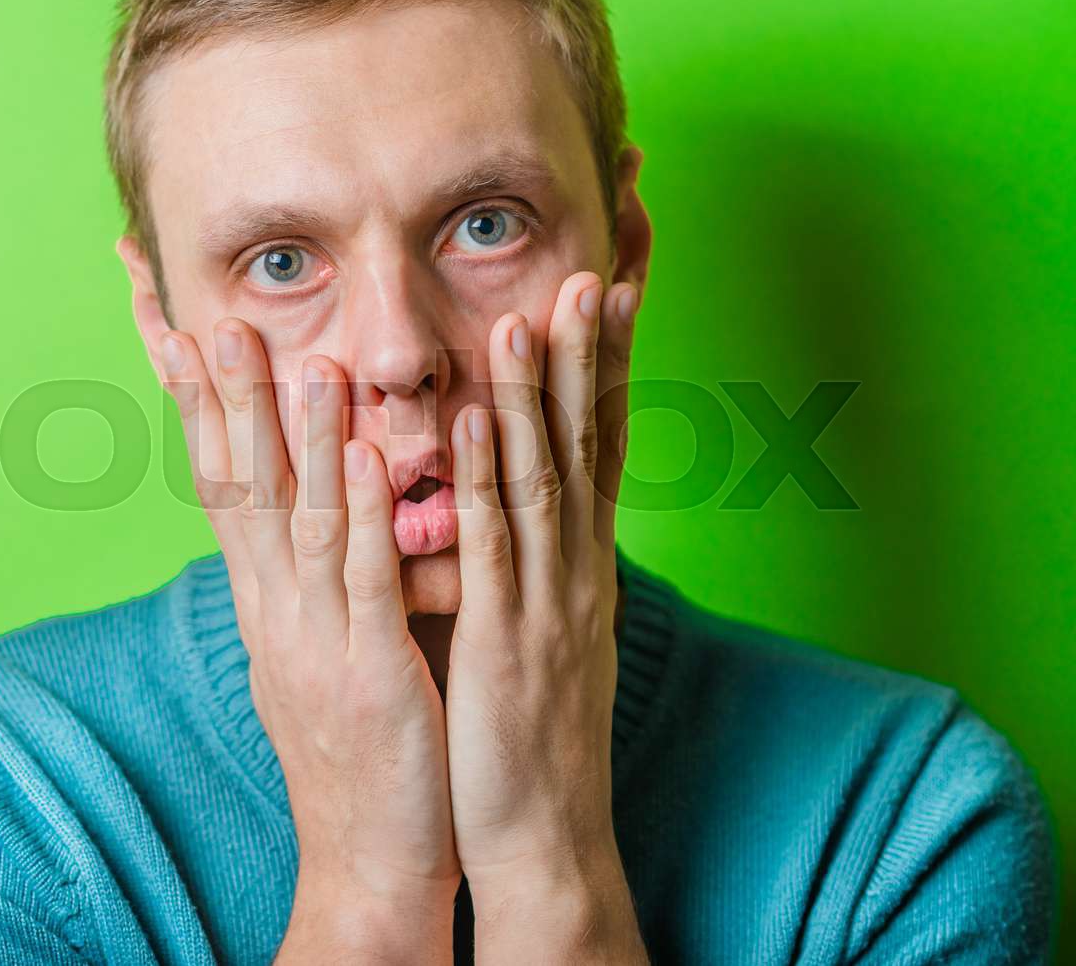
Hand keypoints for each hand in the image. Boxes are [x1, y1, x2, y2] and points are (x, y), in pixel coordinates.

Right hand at [157, 321, 459, 961]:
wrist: (369, 857)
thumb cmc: (358, 747)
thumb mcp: (319, 647)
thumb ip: (315, 571)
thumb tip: (312, 499)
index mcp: (264, 599)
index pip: (218, 482)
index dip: (198, 406)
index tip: (176, 330)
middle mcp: (275, 610)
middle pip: (240, 488)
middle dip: (227, 402)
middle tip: (211, 316)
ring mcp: (316, 639)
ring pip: (299, 520)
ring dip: (296, 438)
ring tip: (293, 357)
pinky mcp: (368, 671)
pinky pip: (361, 583)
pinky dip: (357, 516)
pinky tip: (358, 458)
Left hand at [444, 271, 646, 959]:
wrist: (545, 831)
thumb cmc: (528, 726)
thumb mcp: (539, 624)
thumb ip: (527, 557)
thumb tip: (509, 494)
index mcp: (577, 560)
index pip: (600, 440)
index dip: (607, 362)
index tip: (614, 284)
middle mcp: (575, 565)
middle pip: (588, 440)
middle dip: (592, 351)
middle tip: (601, 260)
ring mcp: (548, 600)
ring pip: (544, 479)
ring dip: (537, 396)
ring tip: (532, 314)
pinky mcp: (510, 639)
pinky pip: (496, 547)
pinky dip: (487, 479)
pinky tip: (476, 422)